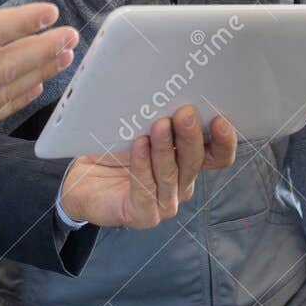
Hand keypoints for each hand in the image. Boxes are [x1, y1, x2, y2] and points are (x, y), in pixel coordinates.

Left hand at [59, 105, 236, 228]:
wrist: (80, 177)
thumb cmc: (114, 150)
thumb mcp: (139, 127)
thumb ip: (159, 117)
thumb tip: (170, 89)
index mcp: (187, 163)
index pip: (218, 156)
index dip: (224, 140)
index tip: (220, 118)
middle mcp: (181, 185)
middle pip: (195, 162)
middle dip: (191, 136)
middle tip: (185, 113)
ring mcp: (164, 204)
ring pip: (171, 175)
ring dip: (166, 149)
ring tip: (159, 125)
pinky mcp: (142, 215)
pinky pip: (146, 190)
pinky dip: (143, 166)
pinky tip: (139, 146)